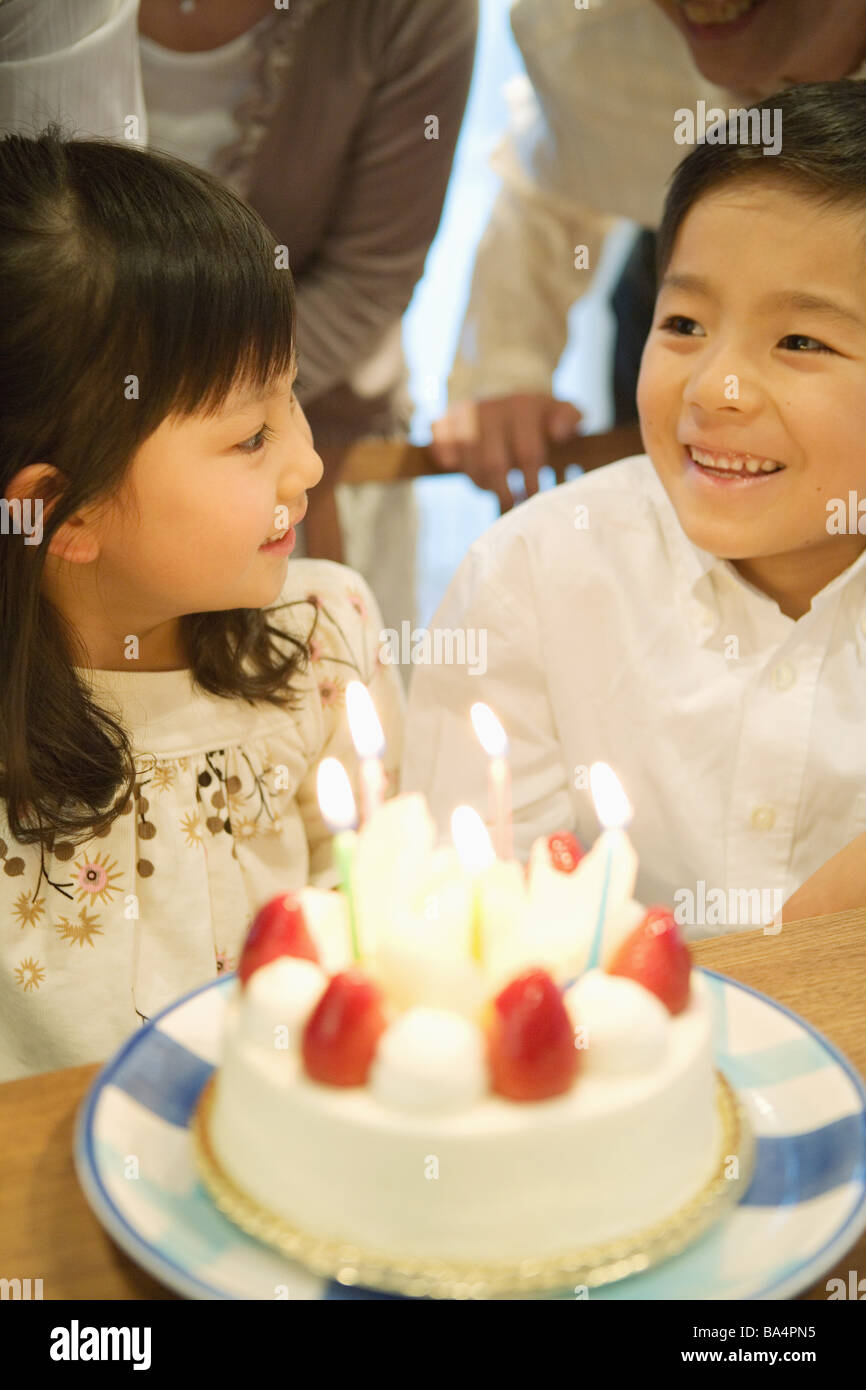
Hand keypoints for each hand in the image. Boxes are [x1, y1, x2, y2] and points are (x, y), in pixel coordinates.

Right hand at [430, 393, 582, 511]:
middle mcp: (490, 408)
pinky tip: (462, 467)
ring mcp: (463, 414)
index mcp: (522, 406)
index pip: (527, 454)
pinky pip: (441, 450)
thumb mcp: (560, 408)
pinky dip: (449, 462)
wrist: (499, 383)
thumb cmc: (536, 411)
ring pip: (468, 464)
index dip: (532, 483)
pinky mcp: (444, 419)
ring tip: (495, 489)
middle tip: (514, 507)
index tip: (537, 501)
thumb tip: (558, 432)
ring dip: (482, 484)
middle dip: (505, 492)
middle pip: (493, 464)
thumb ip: (570, 418)